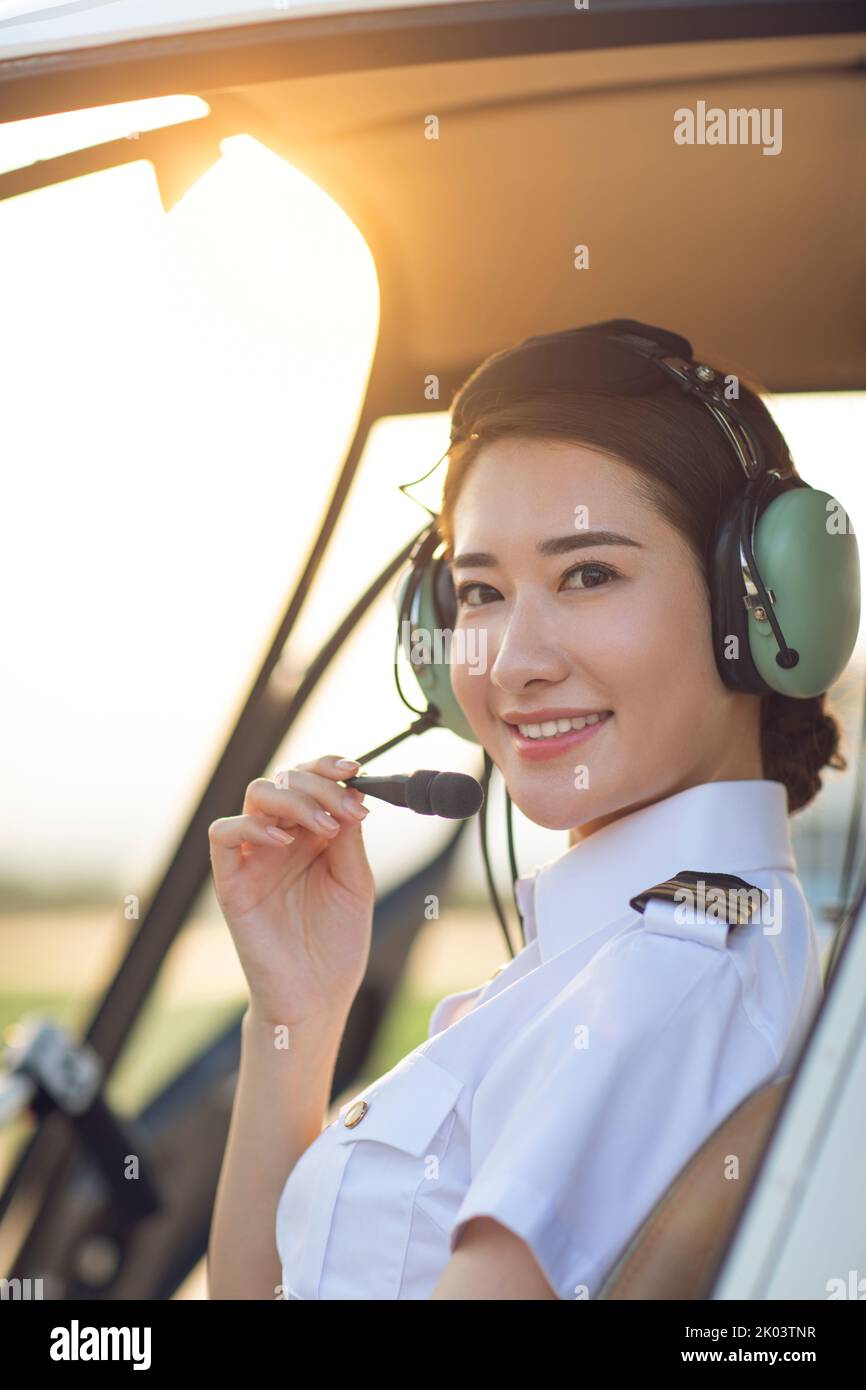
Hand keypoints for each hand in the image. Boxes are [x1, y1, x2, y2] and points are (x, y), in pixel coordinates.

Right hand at [208, 754, 374, 1027]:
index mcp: (311, 834)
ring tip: (323, 827)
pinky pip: (224, 835)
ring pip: (256, 796)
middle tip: (347, 809)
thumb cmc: (336, 943)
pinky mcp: (231, 881)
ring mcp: (253, 857)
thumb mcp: (354, 880)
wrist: (317, 996)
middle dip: (319, 785)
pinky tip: (284, 841)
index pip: (310, 780)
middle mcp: (280, 838)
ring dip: (293, 800)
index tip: (355, 769)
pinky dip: (251, 826)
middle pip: (285, 779)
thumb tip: (352, 790)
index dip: (328, 767)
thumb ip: (349, 836)